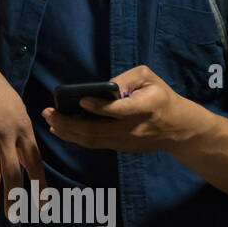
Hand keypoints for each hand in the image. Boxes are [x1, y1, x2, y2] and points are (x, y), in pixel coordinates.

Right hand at [0, 42, 46, 216]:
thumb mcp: (13, 105)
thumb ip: (20, 130)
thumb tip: (25, 155)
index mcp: (22, 126)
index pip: (35, 161)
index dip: (40, 185)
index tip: (42, 203)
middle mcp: (7, 133)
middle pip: (15, 173)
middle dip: (15, 198)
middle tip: (14, 215)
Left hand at [40, 65, 198, 152]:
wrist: (179, 128)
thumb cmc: (161, 97)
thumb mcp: (148, 78)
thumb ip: (125, 79)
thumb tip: (100, 88)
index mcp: (145, 107)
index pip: (120, 110)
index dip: (100, 108)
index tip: (81, 101)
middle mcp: (133, 128)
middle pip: (98, 131)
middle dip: (70, 123)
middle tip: (49, 112)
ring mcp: (126, 141)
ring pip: (93, 141)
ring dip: (68, 132)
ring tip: (50, 121)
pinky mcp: (121, 148)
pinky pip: (95, 144)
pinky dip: (76, 138)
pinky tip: (61, 130)